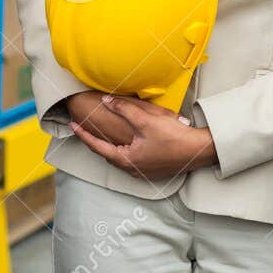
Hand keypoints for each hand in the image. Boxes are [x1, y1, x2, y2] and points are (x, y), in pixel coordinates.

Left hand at [68, 95, 217, 180]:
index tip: (72, 125)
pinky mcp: (153, 169)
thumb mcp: (145, 120)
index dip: (83, 134)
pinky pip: (131, 159)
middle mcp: (131, 169)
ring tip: (102, 134)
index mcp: (126, 160)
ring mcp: (142, 172)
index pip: (97, 146)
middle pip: (107, 154)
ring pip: (120, 157)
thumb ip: (124, 109)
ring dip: (110, 146)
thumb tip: (107, 101)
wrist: (199, 151)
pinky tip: (127, 142)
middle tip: (85, 129)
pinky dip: (124, 149)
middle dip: (95, 141)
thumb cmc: (173, 138)